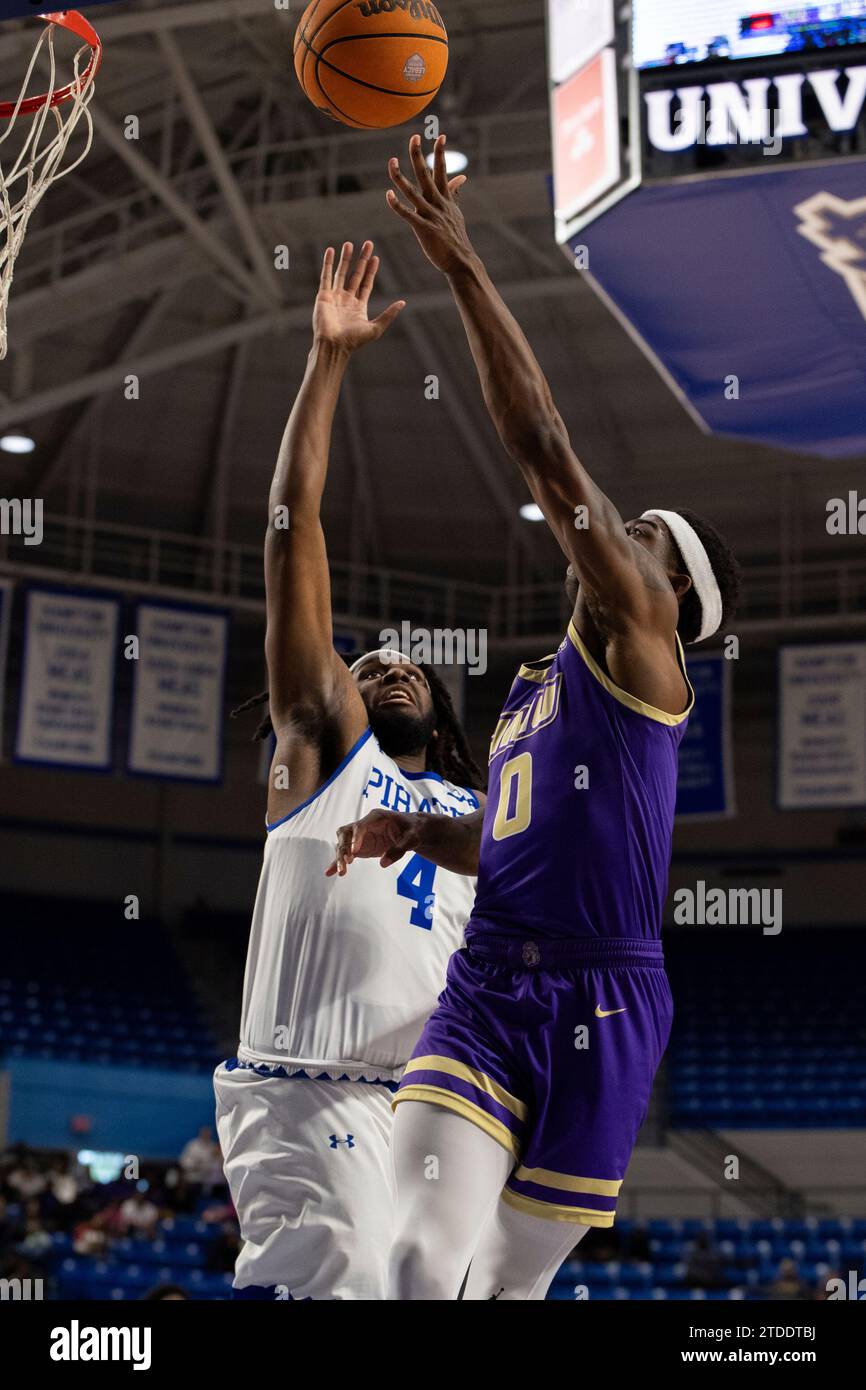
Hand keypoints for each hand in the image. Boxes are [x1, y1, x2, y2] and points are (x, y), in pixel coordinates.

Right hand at [312, 241, 404, 350]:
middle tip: (367, 244)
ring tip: (349, 244)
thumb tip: (403, 303)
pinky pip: (325, 276)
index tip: (375, 257)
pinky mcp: (323, 296)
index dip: (371, 270)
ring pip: (341, 273)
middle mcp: (347, 300)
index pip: (366, 283)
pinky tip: (330, 251)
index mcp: (358, 306)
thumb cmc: (354, 341)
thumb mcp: (376, 328)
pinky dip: (327, 263)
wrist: (334, 345)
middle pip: (355, 274)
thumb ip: (389, 314)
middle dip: (361, 259)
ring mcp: (335, 297)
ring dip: (345, 258)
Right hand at [325, 809, 420, 876]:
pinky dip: (338, 862)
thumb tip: (383, 863)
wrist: (415, 831)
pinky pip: (346, 854)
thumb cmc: (414, 830)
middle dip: (344, 847)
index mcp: (376, 817)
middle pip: (346, 833)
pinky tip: (330, 873)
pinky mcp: (361, 847)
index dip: (355, 838)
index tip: (354, 852)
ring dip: (340, 857)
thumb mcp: (412, 839)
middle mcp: (365, 825)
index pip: (360, 825)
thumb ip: (399, 849)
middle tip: (347, 862)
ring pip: (343, 844)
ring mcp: (361, 837)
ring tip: (342, 872)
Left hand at [386, 133, 471, 274]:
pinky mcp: (424, 229)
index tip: (439, 135)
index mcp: (445, 198)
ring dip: (400, 177)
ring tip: (392, 161)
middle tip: (413, 137)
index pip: (442, 170)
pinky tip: (388, 195)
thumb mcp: (456, 212)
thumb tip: (461, 177)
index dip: (440, 153)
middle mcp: (437, 203)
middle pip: (426, 174)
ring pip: (413, 192)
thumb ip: (453, 193)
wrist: (461, 260)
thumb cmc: (455, 237)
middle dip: (419, 156)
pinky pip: (407, 214)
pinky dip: (397, 205)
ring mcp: (430, 215)